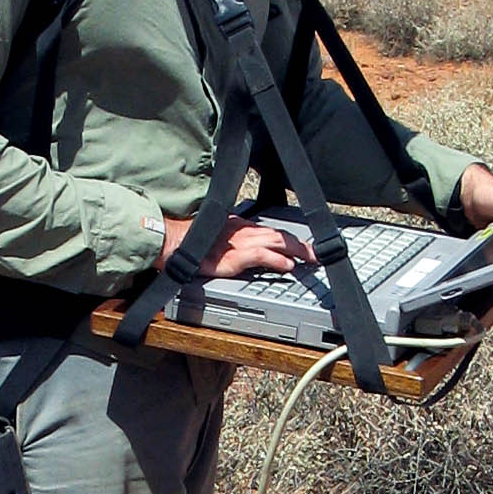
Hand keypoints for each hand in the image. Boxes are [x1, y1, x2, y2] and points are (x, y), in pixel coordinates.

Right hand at [160, 213, 315, 282]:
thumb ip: (233, 243)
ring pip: (277, 242)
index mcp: (241, 227)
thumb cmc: (190, 241)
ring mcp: (241, 243)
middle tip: (318, 253)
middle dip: (302, 244)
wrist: (174, 241)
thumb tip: (245, 252)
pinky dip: (277, 260)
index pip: (272, 230)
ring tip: (312, 259)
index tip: (304, 245)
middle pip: (281, 234)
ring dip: (298, 251)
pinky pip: (262, 256)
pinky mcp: (235, 256)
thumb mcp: (216, 237)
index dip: (291, 238)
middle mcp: (245, 232)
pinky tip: (288, 266)